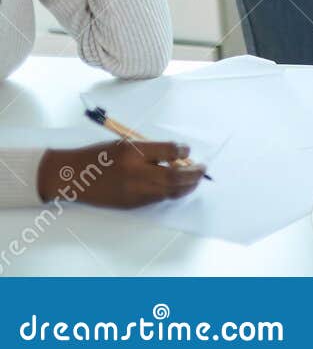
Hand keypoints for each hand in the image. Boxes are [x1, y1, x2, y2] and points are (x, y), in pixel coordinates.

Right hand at [38, 141, 205, 207]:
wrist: (74, 176)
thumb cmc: (100, 156)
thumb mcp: (125, 144)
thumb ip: (150, 150)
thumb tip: (176, 156)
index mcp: (132, 153)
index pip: (167, 152)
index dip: (182, 152)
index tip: (187, 151)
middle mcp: (134, 173)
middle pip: (173, 177)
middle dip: (192, 174)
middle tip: (202, 169)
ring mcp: (132, 192)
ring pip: (168, 192)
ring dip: (186, 186)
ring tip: (194, 180)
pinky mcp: (130, 204)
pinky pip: (157, 199)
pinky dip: (170, 192)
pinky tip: (176, 187)